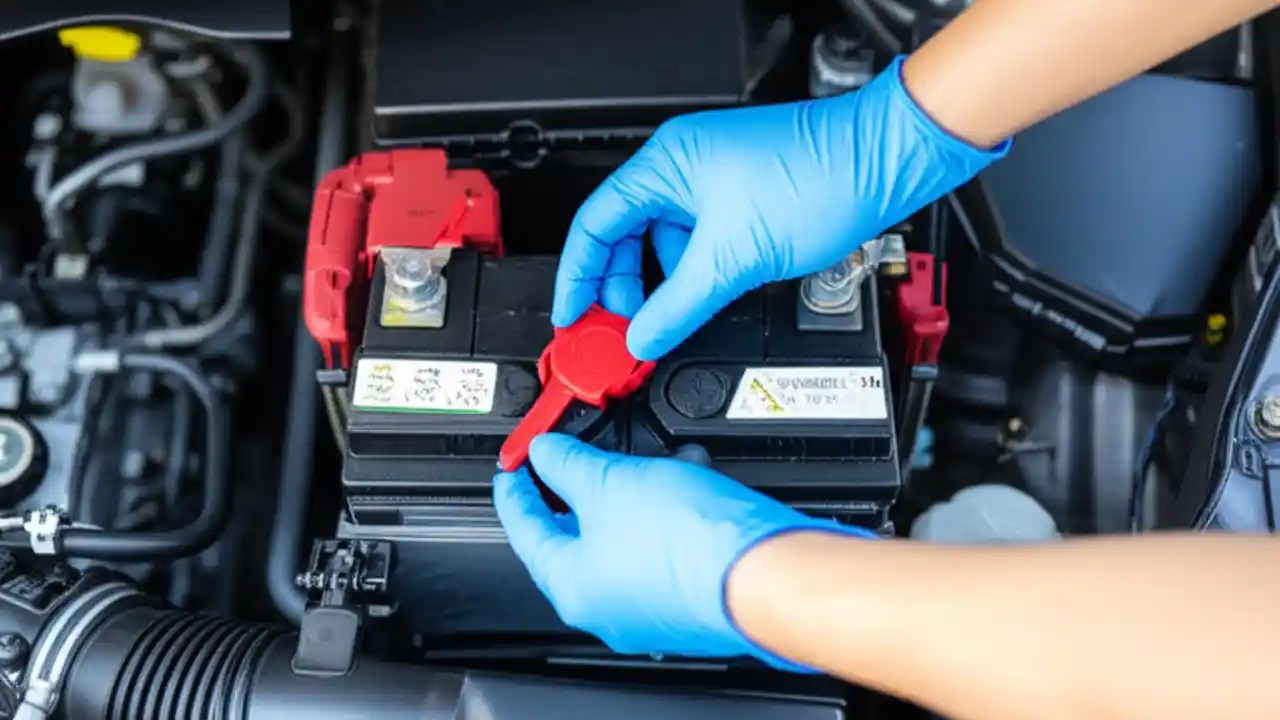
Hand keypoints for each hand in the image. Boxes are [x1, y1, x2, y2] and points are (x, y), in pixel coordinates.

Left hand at [492, 433, 874, 668]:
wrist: (770, 571)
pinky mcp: (693, 593)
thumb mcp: (613, 480)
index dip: (516, 488)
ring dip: (635, 488)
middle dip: (583, 483)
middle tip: (573, 453)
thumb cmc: (693, 542)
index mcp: (574, 587)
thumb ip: (569, 462)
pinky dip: (671, 505)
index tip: (514, 464)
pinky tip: (690, 475)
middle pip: (577, 534)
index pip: (525, 531)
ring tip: (647, 456)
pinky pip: (667, 540)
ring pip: (629, 533)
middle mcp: (609, 606)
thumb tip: (547, 451)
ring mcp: (653, 604)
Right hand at [554, 55, 1006, 359]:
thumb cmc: (822, 178)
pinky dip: (693, 275)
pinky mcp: (742, 198)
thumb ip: (678, 306)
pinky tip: (701, 301)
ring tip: (664, 323)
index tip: (573, 318)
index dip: (579, 278)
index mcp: (665, 166)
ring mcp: (713, 181)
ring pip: (664, 243)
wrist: (885, 162)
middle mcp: (683, 167)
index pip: (595, 226)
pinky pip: (698, 242)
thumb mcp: (734, 259)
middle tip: (621, 333)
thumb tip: (643, 338)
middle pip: (625, 237)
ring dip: (660, 286)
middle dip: (620, 289)